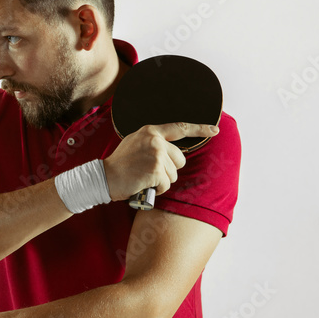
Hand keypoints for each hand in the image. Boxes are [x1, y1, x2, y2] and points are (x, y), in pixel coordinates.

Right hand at [103, 122, 217, 200]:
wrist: (104, 177)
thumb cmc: (119, 164)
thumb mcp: (135, 143)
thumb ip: (153, 141)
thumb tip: (171, 149)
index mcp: (150, 131)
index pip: (180, 128)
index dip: (199, 129)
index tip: (214, 130)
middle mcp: (155, 140)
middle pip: (180, 159)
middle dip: (169, 170)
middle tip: (149, 172)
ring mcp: (156, 154)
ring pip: (174, 174)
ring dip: (161, 181)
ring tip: (144, 178)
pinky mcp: (155, 170)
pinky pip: (166, 184)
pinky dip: (157, 189)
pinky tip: (144, 185)